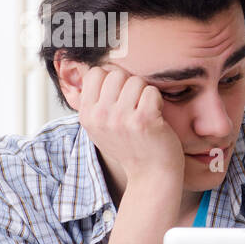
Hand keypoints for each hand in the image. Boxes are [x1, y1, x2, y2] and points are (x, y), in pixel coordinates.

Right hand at [77, 63, 184, 187]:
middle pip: (116, 74)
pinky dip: (158, 101)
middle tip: (136, 106)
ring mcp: (121, 118)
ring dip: (145, 93)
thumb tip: (95, 69)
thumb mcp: (101, 127)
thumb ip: (95, 102)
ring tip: (145, 112)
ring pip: (135, 81)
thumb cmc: (130, 147)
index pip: (95, 74)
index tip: (121, 97)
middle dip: (130, 85)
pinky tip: (156, 117)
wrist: (151, 174)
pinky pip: (151, 91)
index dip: (112, 80)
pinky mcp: (143, 120)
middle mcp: (100, 116)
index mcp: (86, 115)